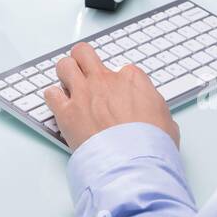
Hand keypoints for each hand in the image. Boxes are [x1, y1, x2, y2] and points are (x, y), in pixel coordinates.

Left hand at [43, 41, 179, 150]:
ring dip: (65, 74)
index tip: (117, 92)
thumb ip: (154, 106)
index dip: (118, 81)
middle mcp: (105, 81)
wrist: (134, 163)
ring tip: (67, 84)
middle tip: (83, 71)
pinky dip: (53, 98)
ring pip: (64, 66)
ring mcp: (84, 94)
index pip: (121, 67)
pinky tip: (58, 104)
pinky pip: (50, 94)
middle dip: (82, 60)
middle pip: (84, 53)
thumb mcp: (166, 120)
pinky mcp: (67, 112)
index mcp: (132, 79)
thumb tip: (151, 109)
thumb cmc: (152, 145)